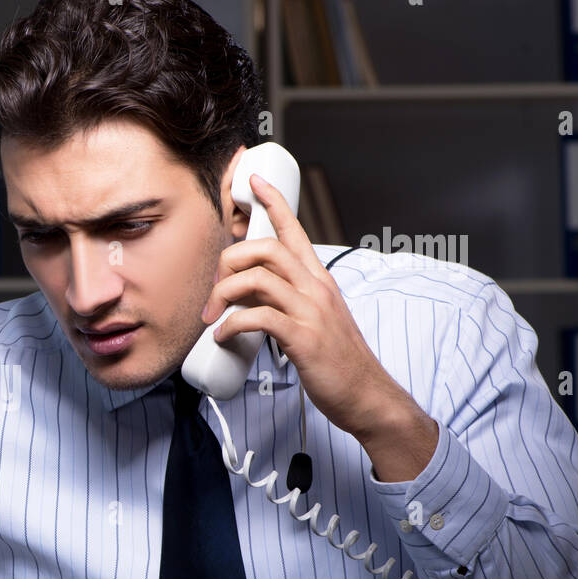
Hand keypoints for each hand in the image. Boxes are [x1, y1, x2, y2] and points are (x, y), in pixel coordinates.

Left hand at [199, 173, 427, 452]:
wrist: (365, 395)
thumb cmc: (336, 361)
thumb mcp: (313, 319)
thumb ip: (285, 300)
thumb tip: (247, 294)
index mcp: (319, 280)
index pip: (295, 230)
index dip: (274, 203)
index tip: (253, 183)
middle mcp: (316, 289)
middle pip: (266, 248)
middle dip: (230, 259)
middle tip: (214, 288)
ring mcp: (310, 312)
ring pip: (257, 278)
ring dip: (224, 294)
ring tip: (212, 316)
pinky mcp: (302, 338)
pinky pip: (257, 317)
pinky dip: (230, 324)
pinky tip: (222, 337)